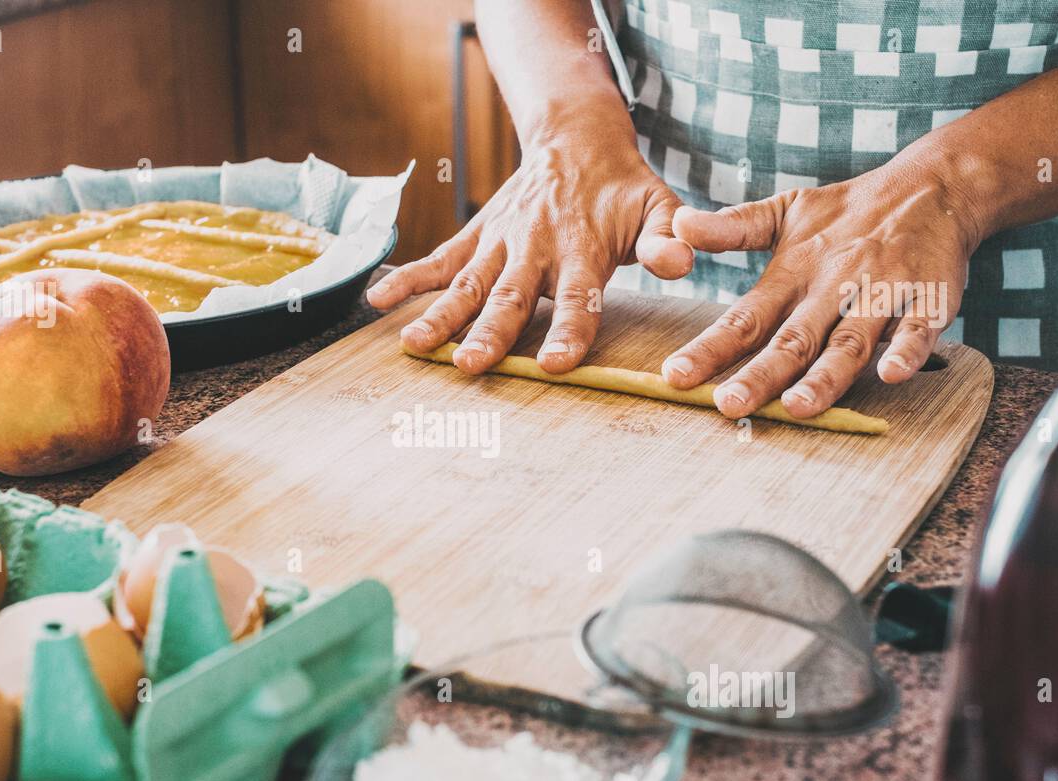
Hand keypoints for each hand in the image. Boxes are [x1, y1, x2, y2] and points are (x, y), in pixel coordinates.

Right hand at [367, 121, 693, 373]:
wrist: (575, 138)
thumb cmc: (622, 189)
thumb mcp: (658, 206)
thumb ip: (668, 237)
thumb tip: (680, 262)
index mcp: (581, 248)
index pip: (579, 297)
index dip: (569, 330)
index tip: (554, 363)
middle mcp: (534, 247)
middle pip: (510, 297)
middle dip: (489, 332)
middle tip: (470, 365)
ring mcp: (499, 243)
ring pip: (467, 284)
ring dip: (440, 315)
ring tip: (414, 346)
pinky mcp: (476, 238)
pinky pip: (438, 260)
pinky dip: (407, 279)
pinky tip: (377, 302)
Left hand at [663, 158, 983, 418]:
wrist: (932, 189)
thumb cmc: (847, 213)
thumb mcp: (784, 211)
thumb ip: (732, 228)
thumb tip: (679, 225)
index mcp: (793, 275)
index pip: (744, 318)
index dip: (709, 348)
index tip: (675, 376)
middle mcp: (832, 288)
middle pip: (793, 339)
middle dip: (761, 374)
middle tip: (729, 405)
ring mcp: (880, 295)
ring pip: (849, 342)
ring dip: (825, 376)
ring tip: (799, 407)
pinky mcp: (927, 301)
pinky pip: (917, 329)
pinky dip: (906, 351)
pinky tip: (891, 374)